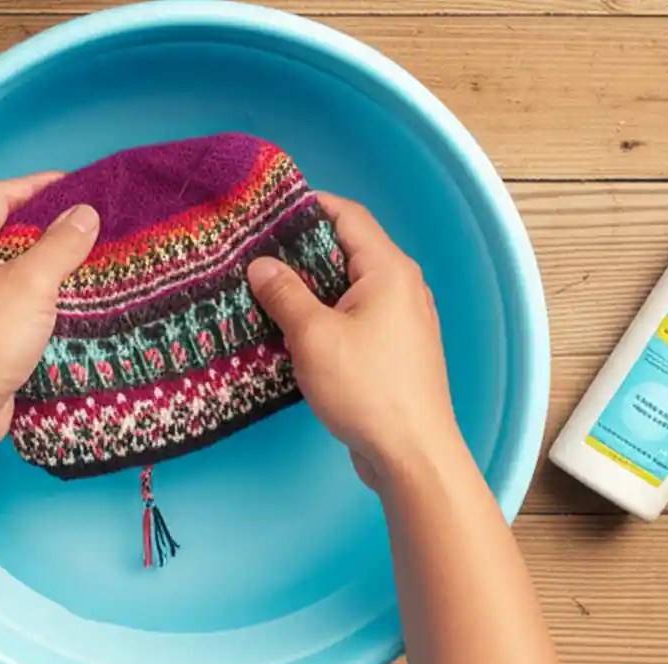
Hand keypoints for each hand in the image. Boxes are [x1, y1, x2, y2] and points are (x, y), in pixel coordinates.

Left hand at [0, 173, 99, 446]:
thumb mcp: (32, 284)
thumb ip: (61, 243)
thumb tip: (83, 214)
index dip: (37, 186)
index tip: (75, 186)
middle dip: (42, 225)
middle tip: (83, 224)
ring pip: (0, 266)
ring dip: (38, 263)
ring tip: (80, 261)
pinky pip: (0, 299)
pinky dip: (29, 295)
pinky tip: (59, 304)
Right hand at [247, 193, 463, 492]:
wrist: (412, 454)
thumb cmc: (367, 389)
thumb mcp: (313, 337)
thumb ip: (285, 294)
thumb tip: (261, 265)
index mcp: (388, 270)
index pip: (348, 216)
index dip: (309, 206)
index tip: (268, 210)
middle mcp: (401, 287)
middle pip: (347, 250)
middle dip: (302, 250)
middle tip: (255, 253)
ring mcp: (401, 320)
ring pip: (349, 288)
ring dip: (310, 288)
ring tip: (264, 291)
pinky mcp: (393, 350)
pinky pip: (355, 318)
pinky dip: (324, 316)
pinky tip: (291, 331)